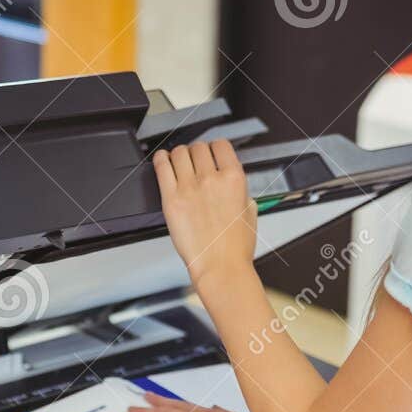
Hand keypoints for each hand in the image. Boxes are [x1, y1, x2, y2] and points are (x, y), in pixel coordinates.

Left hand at [154, 140, 256, 287]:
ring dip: (180, 154)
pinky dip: (161, 159)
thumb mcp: (250, 211)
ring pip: (179, 152)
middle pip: (199, 147)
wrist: (220, 266)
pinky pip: (162, 167)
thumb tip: (231, 182)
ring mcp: (189, 187)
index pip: (221, 145)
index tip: (211, 152)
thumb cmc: (235, 246)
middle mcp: (211, 179)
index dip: (215, 147)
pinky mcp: (171, 199)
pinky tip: (162, 160)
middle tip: (195, 160)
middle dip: (197, 152)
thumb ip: (240, 191)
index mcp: (234, 179)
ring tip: (178, 161)